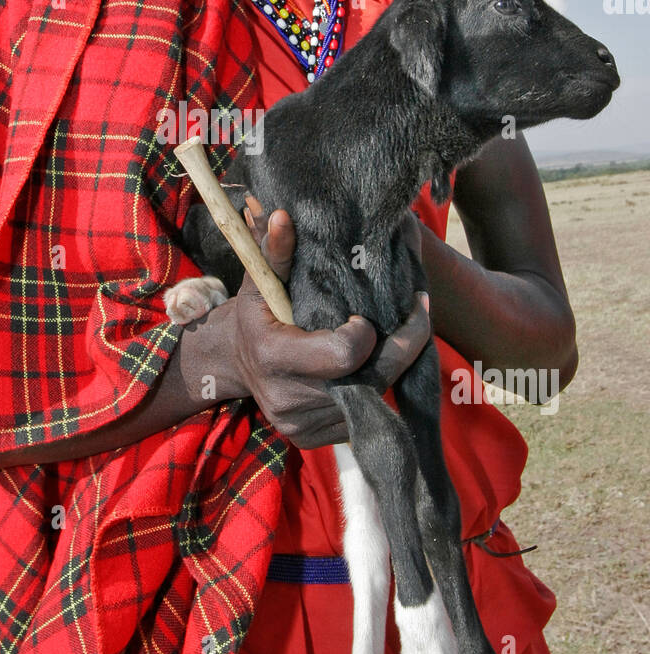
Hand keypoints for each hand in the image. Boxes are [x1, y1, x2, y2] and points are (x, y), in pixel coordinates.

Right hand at [221, 197, 430, 448]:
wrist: (233, 364)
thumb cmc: (253, 315)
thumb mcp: (260, 280)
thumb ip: (276, 251)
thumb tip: (283, 214)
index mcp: (277, 358)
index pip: (346, 354)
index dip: (367, 332)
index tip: (365, 315)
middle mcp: (290, 400)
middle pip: (372, 378)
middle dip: (404, 344)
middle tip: (419, 311)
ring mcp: (305, 426)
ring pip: (374, 397)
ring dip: (391, 366)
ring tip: (399, 334)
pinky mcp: (316, 440)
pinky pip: (364, 415)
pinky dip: (375, 389)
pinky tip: (374, 365)